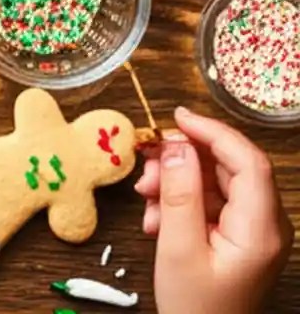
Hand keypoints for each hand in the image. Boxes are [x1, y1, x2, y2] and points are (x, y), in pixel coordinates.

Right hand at [134, 107, 293, 313]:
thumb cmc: (195, 308)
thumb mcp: (177, 249)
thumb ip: (179, 194)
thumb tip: (175, 147)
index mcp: (260, 229)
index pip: (247, 161)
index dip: (213, 132)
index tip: (176, 118)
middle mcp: (267, 225)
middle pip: (229, 168)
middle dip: (184, 160)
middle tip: (146, 167)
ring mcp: (255, 231)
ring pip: (216, 182)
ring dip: (177, 182)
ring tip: (146, 200)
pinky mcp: (240, 236)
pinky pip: (212, 202)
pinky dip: (182, 201)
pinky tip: (158, 218)